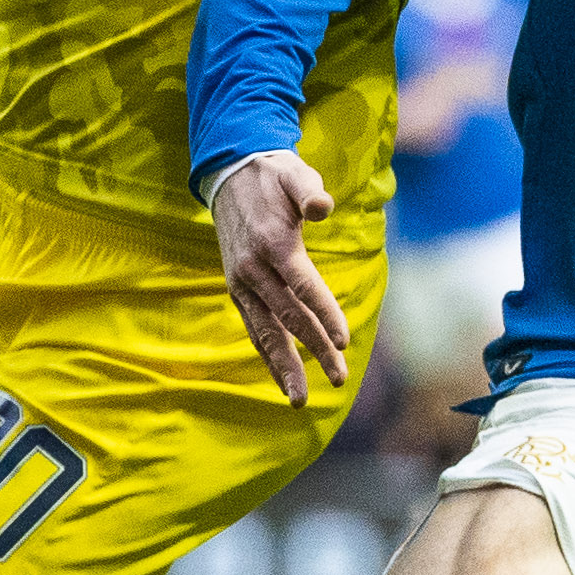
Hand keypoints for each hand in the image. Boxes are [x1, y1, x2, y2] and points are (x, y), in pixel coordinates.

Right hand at [210, 152, 350, 407]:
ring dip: (283, 367)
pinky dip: (267, 355)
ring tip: (299, 400)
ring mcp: (242, 282)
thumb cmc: (274, 177)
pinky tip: (282, 379)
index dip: (324, 312)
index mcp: (273, 243)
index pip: (303, 286)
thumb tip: (323, 207)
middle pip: (288, 316)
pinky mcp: (238, 289)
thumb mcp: (295, 173)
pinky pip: (254, 328)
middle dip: (315, 349)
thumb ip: (310, 190)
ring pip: (264, 332)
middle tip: (339, 376)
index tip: (343, 339)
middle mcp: (254, 268)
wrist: (231, 175)